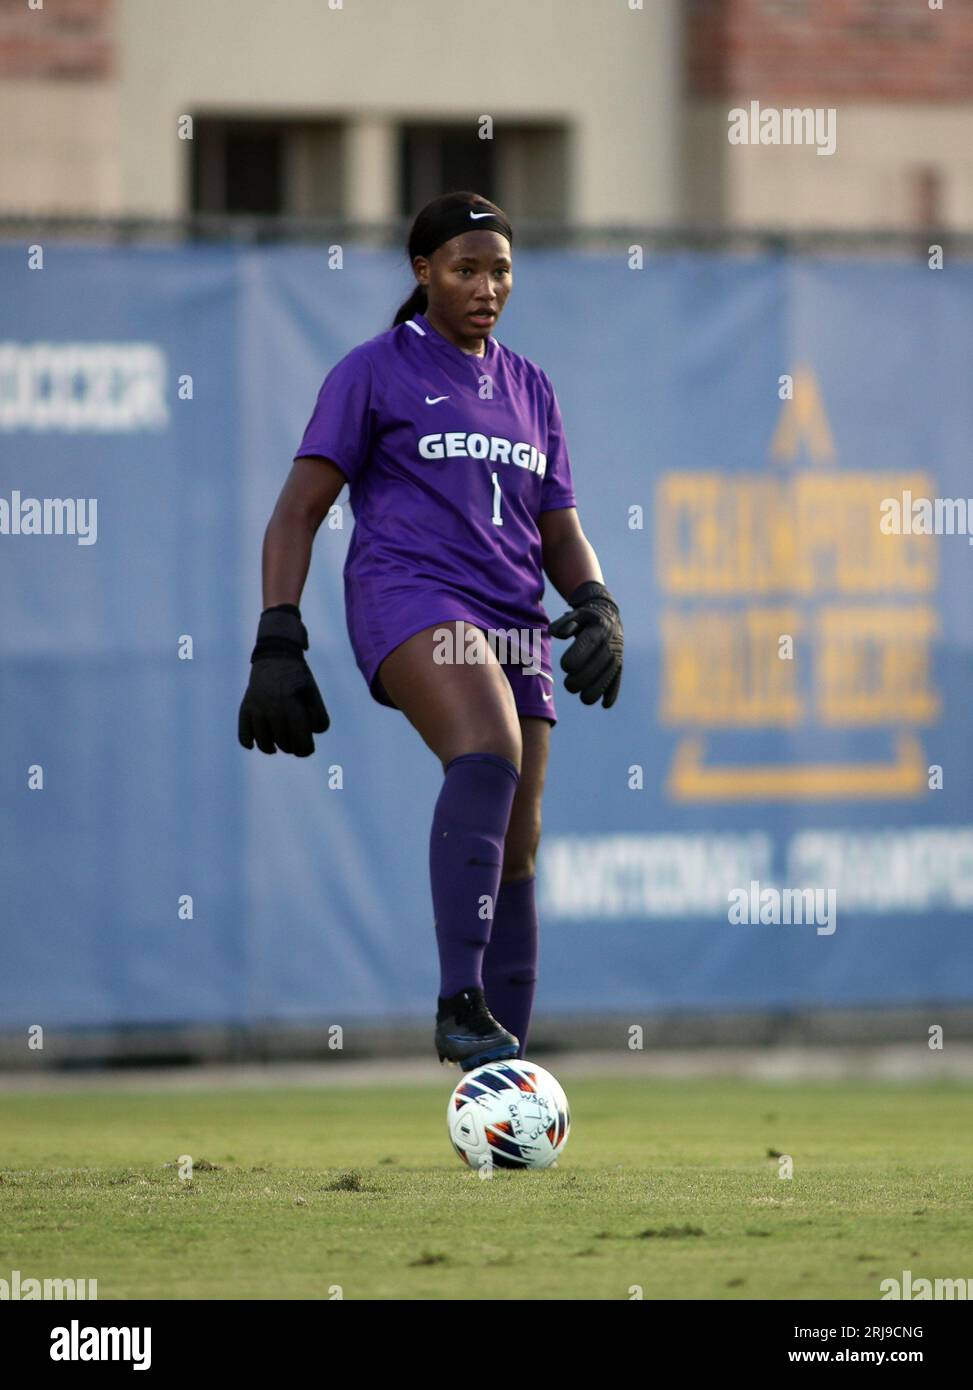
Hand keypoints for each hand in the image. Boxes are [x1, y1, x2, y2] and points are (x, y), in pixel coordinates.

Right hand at [238, 605, 329, 755]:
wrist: (276, 655)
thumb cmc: (298, 678)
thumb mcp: (314, 694)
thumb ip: (318, 717)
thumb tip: (309, 734)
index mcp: (291, 702)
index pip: (300, 739)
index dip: (306, 749)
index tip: (307, 748)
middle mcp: (271, 706)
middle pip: (284, 743)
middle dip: (292, 747)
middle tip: (295, 743)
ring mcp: (256, 707)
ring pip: (263, 743)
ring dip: (272, 748)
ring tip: (278, 745)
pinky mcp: (245, 706)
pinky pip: (244, 734)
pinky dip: (249, 742)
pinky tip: (257, 743)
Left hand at [549, 581, 622, 707]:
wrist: (608, 615)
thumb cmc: (584, 619)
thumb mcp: (573, 615)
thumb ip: (562, 624)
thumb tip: (559, 635)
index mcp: (598, 628)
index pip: (589, 643)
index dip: (578, 656)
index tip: (565, 666)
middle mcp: (610, 641)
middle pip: (600, 662)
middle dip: (585, 677)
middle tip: (569, 686)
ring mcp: (617, 653)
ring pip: (610, 673)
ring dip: (598, 688)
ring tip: (584, 699)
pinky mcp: (619, 664)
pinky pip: (617, 678)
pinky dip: (613, 691)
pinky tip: (605, 704)